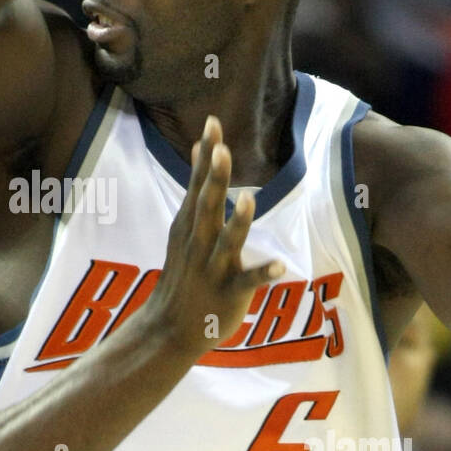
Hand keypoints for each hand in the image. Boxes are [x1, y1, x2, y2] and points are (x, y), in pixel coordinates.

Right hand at [145, 116, 283, 358]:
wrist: (169, 328)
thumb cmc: (184, 273)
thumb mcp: (184, 227)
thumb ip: (197, 190)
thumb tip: (203, 149)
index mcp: (190, 225)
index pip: (197, 183)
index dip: (206, 154)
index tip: (212, 122)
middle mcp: (199, 243)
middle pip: (207, 206)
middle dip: (214, 179)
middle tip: (220, 148)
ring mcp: (212, 269)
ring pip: (226, 242)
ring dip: (239, 222)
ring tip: (250, 200)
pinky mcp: (228, 293)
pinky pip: (246, 283)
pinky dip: (262, 274)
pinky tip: (280, 267)